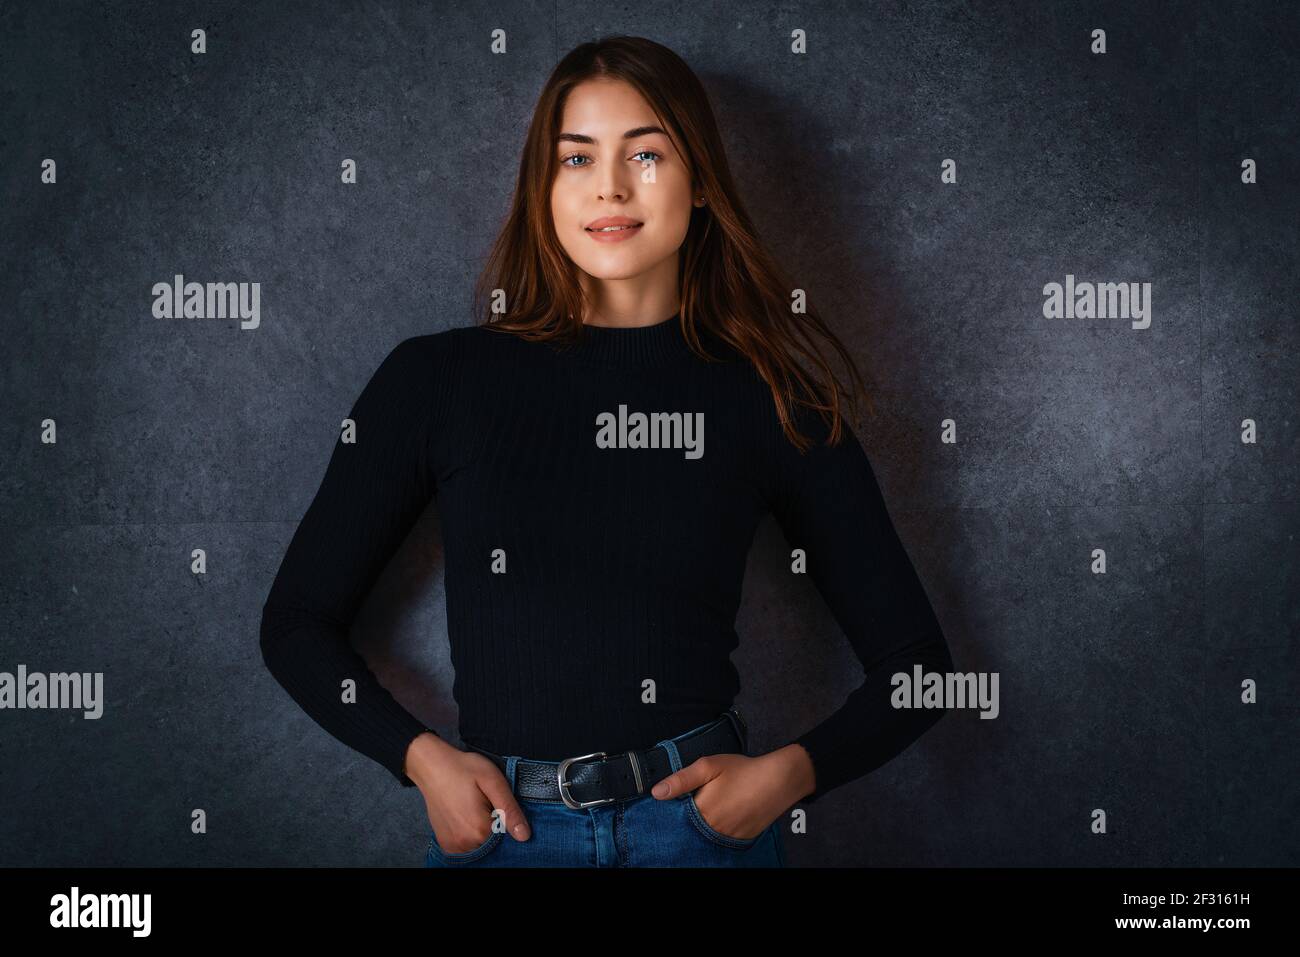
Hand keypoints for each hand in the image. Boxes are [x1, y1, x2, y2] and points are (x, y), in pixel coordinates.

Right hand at [403, 732, 530, 852]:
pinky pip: (467, 847)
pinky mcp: (446, 844)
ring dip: (482, 831)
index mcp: (479, 830)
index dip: (506, 819)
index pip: (508, 837)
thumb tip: (525, 836)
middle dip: (494, 825)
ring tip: (474, 807)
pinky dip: (471, 835)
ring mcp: (453, 846)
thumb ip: (510, 810)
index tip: (496, 802)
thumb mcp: (493, 782)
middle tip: (484, 802)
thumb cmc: (463, 769)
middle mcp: (465, 844)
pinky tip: (466, 816)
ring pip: (480, 846)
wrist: (432, 766)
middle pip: (493, 843)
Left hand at [650, 747, 810, 840]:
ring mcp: (728, 837)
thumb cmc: (743, 771)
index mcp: (701, 812)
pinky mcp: (740, 840)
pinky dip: (719, 829)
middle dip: (688, 818)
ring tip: (714, 806)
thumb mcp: (708, 766)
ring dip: (704, 825)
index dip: (673, 811)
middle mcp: (713, 830)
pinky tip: (724, 814)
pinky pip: (722, 838)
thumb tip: (657, 792)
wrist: (778, 781)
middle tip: (699, 801)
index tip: (674, 803)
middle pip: (690, 829)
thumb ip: (681, 779)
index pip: (676, 820)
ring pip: (706, 835)